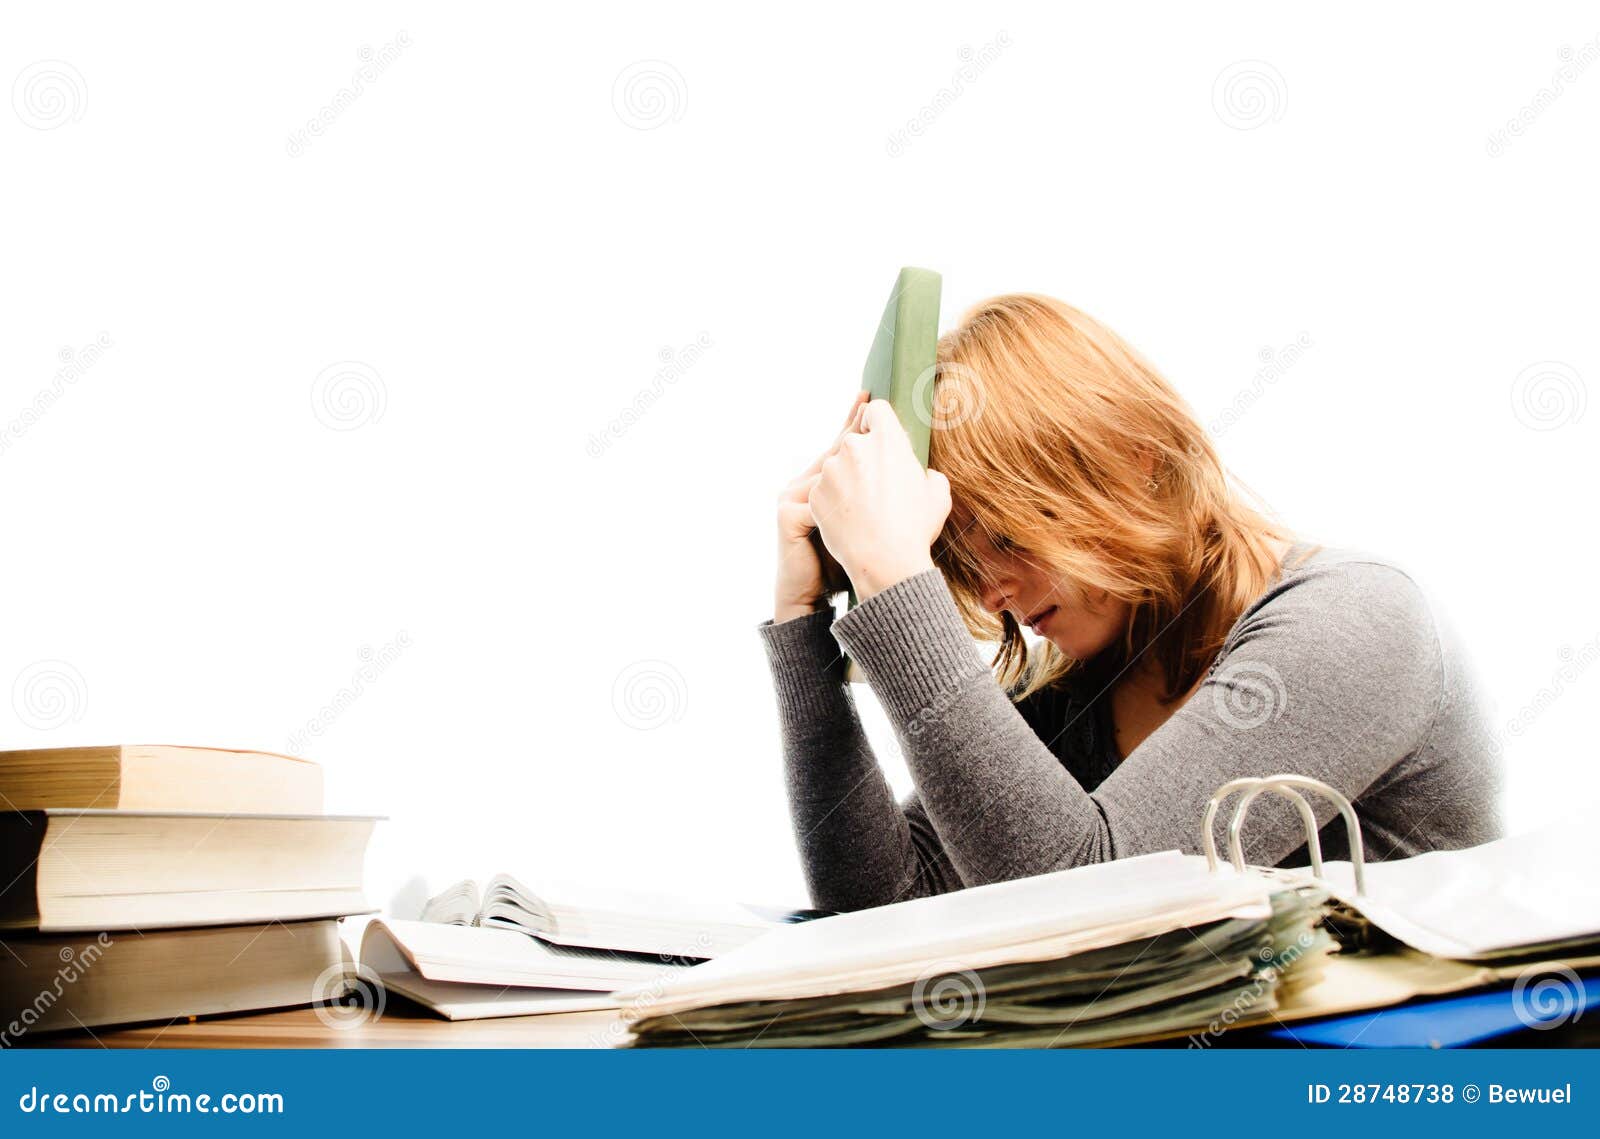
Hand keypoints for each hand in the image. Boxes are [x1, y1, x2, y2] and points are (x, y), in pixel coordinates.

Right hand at [774, 391, 867, 622]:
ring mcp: (793, 495)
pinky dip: (844, 509)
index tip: (868, 393)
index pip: (842, 441)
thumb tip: (927, 475)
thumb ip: (884, 499)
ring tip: (881, 477)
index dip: (855, 418)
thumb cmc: (843, 560)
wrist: (815, 596)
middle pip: (836, 450)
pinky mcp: (787, 514)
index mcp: (824, 480)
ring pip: (831, 472)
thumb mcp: (869, 523)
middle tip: (874, 407)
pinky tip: (863, 516)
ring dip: (855, 479)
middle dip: (859, 437)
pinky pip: (820, 500)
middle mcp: (805, 481)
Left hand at [809, 398, 950, 600]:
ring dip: (847, 480)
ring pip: (838, 466)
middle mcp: (855, 448)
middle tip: (875, 484)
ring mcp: (831, 470)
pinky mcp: (815, 493)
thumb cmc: (915, 528)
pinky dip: (834, 501)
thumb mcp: (937, 496)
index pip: (877, 410)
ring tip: (863, 509)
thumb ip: (928, 475)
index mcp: (887, 440)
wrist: (885, 562)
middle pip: (855, 440)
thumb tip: (923, 475)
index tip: (879, 435)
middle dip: (863, 457)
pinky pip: (824, 490)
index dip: (879, 421)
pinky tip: (849, 520)